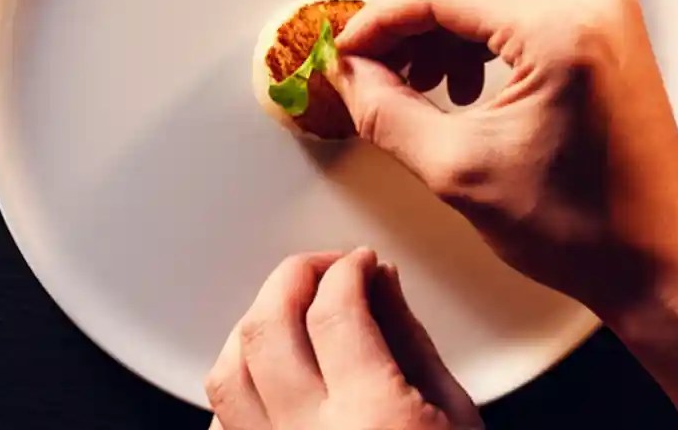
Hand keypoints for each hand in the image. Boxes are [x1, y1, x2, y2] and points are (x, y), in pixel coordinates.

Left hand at [205, 249, 480, 429]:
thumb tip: (381, 284)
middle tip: (322, 269)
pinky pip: (221, 429)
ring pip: (226, 375)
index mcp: (374, 419)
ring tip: (288, 312)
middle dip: (292, 279)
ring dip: (253, 327)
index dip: (346, 271)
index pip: (334, 310)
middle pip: (266, 329)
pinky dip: (236, 390)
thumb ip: (412, 342)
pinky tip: (268, 376)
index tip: (361, 264)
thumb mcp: (456, 416)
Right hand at [330, 0, 677, 318]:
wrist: (653, 261)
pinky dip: (482, 37)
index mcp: (561, 32)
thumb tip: (350, 74)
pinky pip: (527, 9)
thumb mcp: (456, 170)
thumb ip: (386, 112)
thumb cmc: (581, 229)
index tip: (347, 50)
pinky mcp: (610, 34)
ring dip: (445, 29)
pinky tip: (464, 86)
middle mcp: (592, 6)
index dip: (381, 19)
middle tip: (374, 70)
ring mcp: (608, 16)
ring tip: (418, 86)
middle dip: (411, 23)